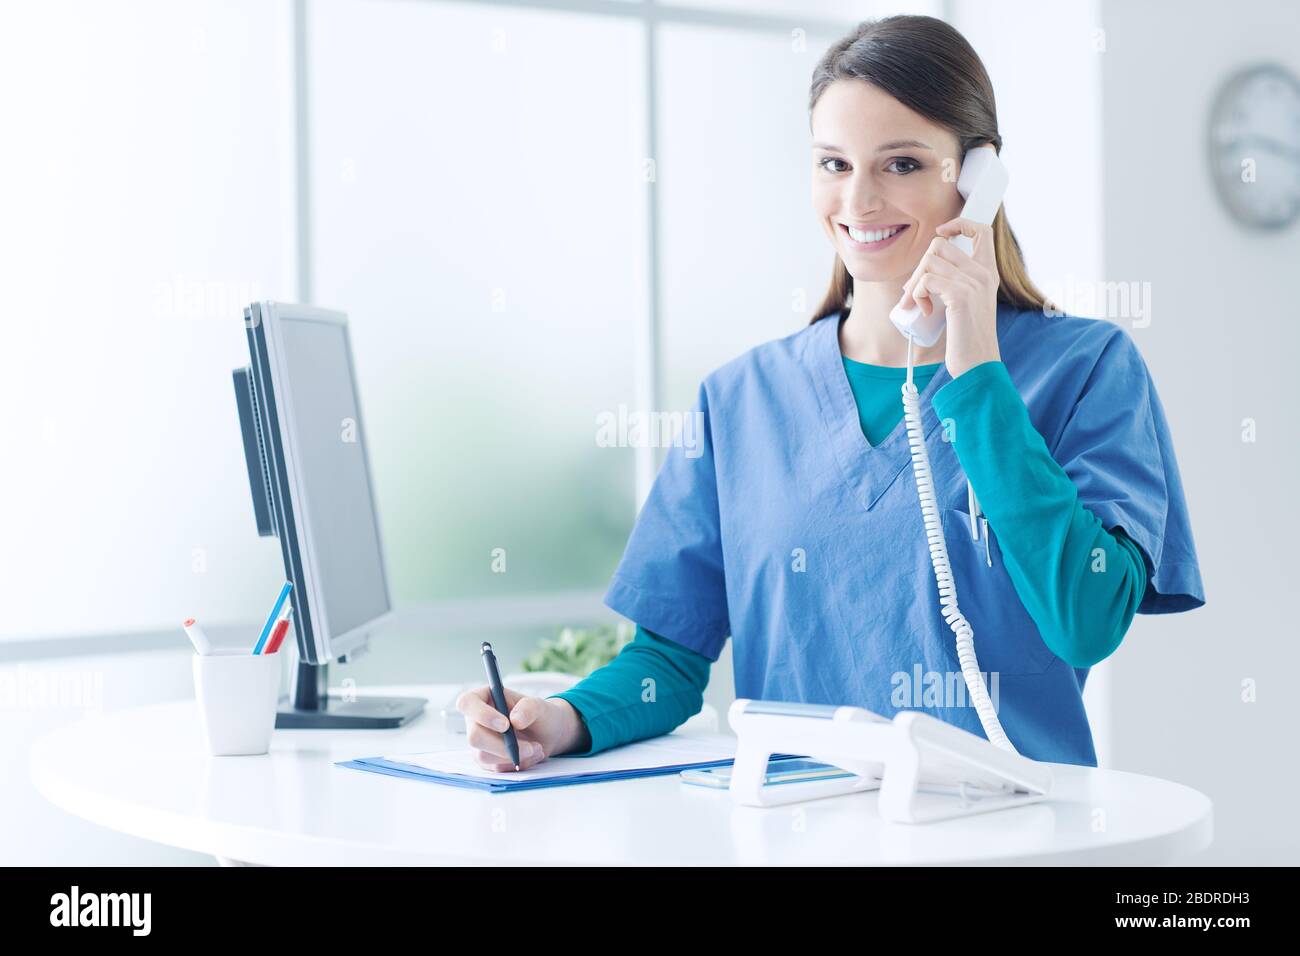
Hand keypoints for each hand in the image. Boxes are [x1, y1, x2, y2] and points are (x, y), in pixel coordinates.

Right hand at [456, 686, 587, 771]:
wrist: (546, 734)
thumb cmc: (539, 715)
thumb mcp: (540, 706)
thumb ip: (529, 707)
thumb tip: (515, 720)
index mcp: (483, 698)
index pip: (466, 703)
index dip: (482, 715)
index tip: (505, 725)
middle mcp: (476, 720)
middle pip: (474, 737)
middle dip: (502, 746)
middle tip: (529, 747)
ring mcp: (479, 742)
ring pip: (484, 756)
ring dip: (513, 756)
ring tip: (536, 748)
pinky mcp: (486, 760)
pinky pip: (495, 768)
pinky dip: (516, 764)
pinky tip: (531, 755)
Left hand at [897, 216, 1000, 378]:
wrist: (977, 366)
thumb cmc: (967, 339)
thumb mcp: (965, 304)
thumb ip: (955, 283)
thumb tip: (925, 271)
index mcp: (988, 273)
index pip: (982, 230)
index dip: (959, 224)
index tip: (941, 234)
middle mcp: (984, 274)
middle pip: (940, 246)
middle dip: (919, 267)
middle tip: (915, 293)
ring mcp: (974, 283)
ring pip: (929, 261)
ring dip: (915, 283)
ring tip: (918, 304)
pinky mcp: (961, 296)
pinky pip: (926, 280)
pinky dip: (916, 295)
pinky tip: (925, 311)